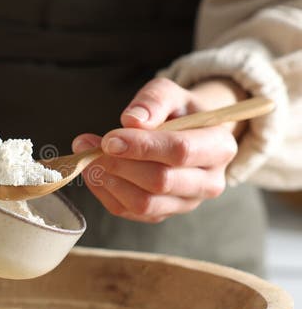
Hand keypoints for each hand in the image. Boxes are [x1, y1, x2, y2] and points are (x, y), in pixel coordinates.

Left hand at [72, 77, 244, 222]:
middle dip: (120, 164)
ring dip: (109, 181)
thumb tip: (132, 121)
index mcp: (219, 147)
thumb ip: (153, 101)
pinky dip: (105, 192)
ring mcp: (186, 203)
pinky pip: (128, 211)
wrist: (186, 135)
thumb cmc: (178, 112)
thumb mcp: (169, 93)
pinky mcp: (163, 214)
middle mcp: (209, 182)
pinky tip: (95, 171)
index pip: (180, 151)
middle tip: (90, 146)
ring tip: (88, 157)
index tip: (110, 139)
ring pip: (144, 203)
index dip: (141, 146)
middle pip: (160, 181)